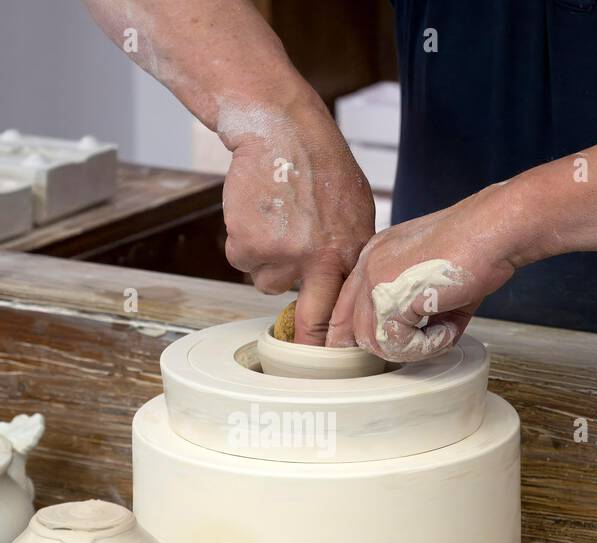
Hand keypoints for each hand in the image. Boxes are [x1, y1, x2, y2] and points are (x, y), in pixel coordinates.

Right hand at [220, 101, 374, 343]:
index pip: (347, 309)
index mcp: (353, 251)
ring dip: (266, 261)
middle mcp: (322, 259)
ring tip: (277, 221)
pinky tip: (258, 211)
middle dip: (305, 343)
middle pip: (312, 321)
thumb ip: (347, 250)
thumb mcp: (354, 209)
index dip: (337, 338)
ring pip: (268, 283)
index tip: (332, 359)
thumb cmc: (318, 164)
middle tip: (299, 355)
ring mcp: (286, 255)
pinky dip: (243, 240)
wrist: (282, 130)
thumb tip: (343, 288)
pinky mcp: (251, 246)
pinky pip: (242, 261)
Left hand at [327, 185, 521, 361]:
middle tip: (424, 341)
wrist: (495, 230)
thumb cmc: (476, 251)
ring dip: (411, 347)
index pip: (346, 306)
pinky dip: (426, 346)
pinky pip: (396, 344)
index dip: (363, 333)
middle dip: (386, 345)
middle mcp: (368, 265)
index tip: (388, 345)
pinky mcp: (391, 297)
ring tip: (442, 332)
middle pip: (351, 329)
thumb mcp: (432, 281)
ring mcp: (376, 279)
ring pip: (373, 342)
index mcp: (375, 257)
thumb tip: (406, 346)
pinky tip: (447, 329)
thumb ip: (412, 309)